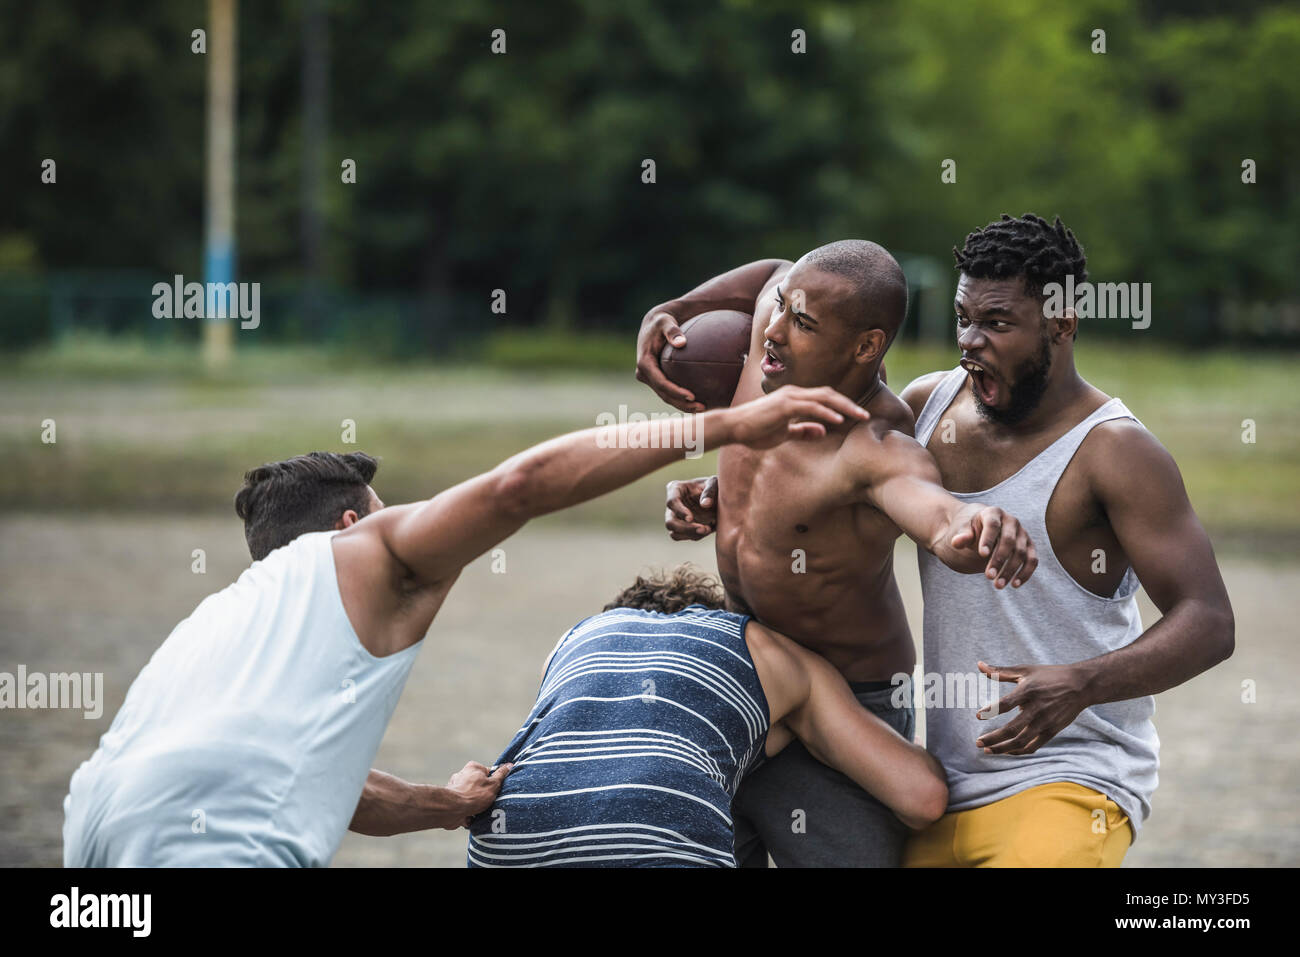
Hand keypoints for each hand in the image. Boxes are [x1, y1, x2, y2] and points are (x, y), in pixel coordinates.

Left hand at [443, 761, 510, 828]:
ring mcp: (456, 788)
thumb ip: (501, 775)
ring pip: (471, 797)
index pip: (488, 772)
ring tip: (481, 811)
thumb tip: (509, 765)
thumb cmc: (474, 795)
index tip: (497, 790)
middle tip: (490, 802)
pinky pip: (464, 807)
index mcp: (473, 767)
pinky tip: (471, 817)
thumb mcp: (493, 784)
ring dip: (476, 805)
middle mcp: (462, 775)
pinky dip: (468, 812)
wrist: (453, 809)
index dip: (494, 782)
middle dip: (484, 795)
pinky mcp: (451, 801)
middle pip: (479, 786)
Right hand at [636, 309, 706, 412]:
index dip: (675, 392)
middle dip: (682, 404)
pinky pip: (669, 391)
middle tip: (702, 407)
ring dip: (683, 405)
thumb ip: (673, 331)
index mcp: (644, 363)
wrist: (654, 323)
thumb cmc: (662, 321)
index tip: (692, 396)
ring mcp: (649, 378)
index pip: (661, 383)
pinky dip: (682, 398)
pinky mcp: (655, 378)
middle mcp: (644, 373)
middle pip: (663, 394)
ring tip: (703, 407)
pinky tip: (699, 400)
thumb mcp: (666, 321)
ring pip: (666, 396)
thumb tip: (681, 343)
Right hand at [665, 476, 718, 539]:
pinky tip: (708, 529)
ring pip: (675, 533)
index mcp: (675, 489)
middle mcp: (672, 505)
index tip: (690, 518)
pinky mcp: (682, 528)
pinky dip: (696, 536)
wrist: (717, 496)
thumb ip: (710, 491)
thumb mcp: (714, 483)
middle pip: (670, 522)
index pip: (671, 501)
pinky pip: (684, 537)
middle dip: (685, 528)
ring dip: (691, 534)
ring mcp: (676, 518)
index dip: (679, 511)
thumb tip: (704, 504)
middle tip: (703, 528)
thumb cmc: (713, 485)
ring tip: (708, 529)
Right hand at [722, 385, 869, 449]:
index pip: (825, 398)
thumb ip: (802, 430)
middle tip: (866, 416)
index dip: (842, 406)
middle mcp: (794, 393)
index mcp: (795, 398)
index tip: (857, 416)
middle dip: (850, 405)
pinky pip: (811, 407)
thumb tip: (823, 432)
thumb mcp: (783, 433)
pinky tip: (839, 421)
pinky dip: (827, 413)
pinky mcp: (784, 406)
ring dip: (845, 407)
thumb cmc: (754, 431)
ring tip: (860, 417)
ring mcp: (789, 398)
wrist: (732, 428)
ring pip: (825, 398)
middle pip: (829, 394)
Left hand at [947, 505, 1037, 587]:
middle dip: (999, 560)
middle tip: (988, 576)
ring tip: (998, 585)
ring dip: (1010, 570)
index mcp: (993, 513)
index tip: (982, 555)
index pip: (993, 525)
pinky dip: (1025, 573)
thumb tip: (956, 542)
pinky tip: (1015, 584)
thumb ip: (962, 536)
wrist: (982, 527)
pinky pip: (1032, 560)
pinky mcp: (1029, 546)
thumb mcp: (963, 530)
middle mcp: (1011, 521)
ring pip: (1021, 553)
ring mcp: (1022, 533)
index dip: (988, 539)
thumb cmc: (971, 529)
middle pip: (1008, 541)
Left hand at [973, 661, 1088, 754]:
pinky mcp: (1052, 731)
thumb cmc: (1050, 675)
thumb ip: (1000, 671)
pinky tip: (1006, 750)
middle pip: (1012, 729)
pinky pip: (1033, 746)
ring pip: (1021, 742)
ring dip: (1002, 748)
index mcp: (1028, 691)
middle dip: (993, 738)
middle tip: (977, 743)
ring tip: (987, 750)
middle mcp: (1037, 709)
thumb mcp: (1025, 670)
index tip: (977, 716)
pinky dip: (1018, 751)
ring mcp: (1045, 722)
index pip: (1006, 704)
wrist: (1081, 685)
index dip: (991, 711)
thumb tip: (979, 665)